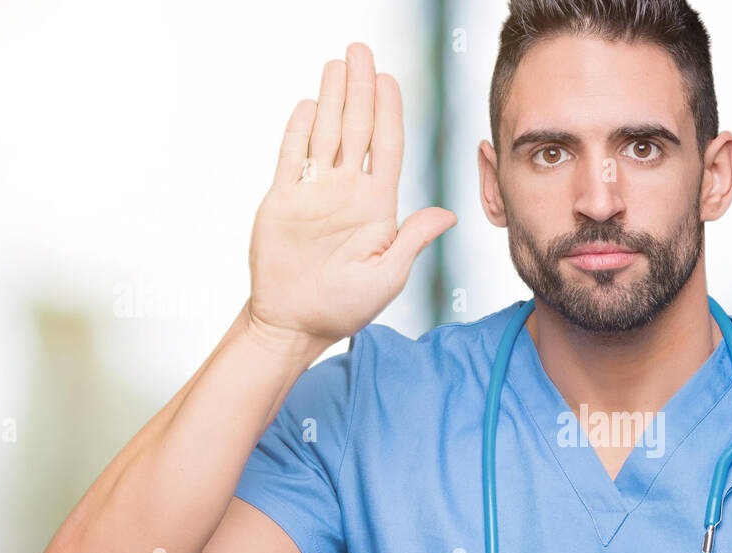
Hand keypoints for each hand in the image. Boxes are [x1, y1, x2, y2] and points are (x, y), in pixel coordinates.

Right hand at [247, 42, 455, 347]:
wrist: (295, 322)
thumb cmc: (345, 306)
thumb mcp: (389, 274)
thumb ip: (414, 239)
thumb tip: (449, 214)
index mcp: (377, 206)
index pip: (387, 147)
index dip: (388, 112)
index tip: (390, 80)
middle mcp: (346, 192)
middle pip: (356, 129)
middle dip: (360, 89)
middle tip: (362, 51)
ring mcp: (314, 193)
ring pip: (325, 133)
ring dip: (331, 98)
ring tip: (338, 63)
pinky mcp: (283, 200)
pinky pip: (292, 157)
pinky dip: (299, 130)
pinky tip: (308, 103)